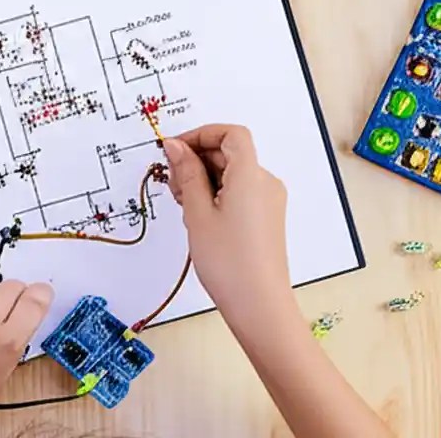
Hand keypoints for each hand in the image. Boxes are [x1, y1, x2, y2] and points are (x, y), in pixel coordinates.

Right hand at [163, 125, 291, 329]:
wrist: (259, 305)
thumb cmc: (229, 263)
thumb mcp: (198, 214)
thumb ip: (187, 174)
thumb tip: (176, 147)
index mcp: (251, 175)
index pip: (231, 134)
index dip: (201, 135)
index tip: (175, 150)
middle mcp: (265, 182)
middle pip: (230, 153)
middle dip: (197, 160)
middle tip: (172, 184)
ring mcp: (268, 200)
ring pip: (232, 173)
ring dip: (204, 179)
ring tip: (184, 206)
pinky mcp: (266, 217)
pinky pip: (239, 191)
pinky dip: (216, 194)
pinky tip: (199, 217)